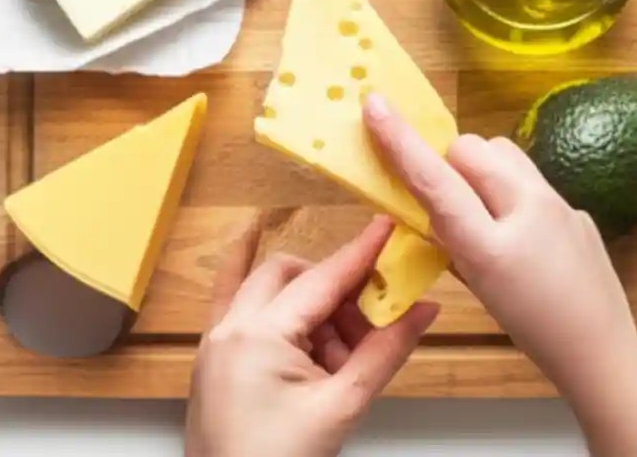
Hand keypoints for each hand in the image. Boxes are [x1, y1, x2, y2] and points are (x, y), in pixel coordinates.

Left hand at [184, 215, 438, 456]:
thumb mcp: (342, 406)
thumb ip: (385, 352)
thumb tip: (423, 311)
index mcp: (259, 336)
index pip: (322, 279)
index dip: (361, 254)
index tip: (387, 230)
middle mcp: (229, 328)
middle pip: (291, 276)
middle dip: (335, 288)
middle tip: (372, 316)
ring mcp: (215, 343)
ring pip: (265, 290)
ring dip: (308, 303)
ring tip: (340, 355)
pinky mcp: (213, 360)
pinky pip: (231, 304)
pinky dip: (257, 288)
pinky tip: (265, 261)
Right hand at [363, 94, 636, 456]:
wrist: (600, 353)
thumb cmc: (532, 333)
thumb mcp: (479, 289)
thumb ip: (451, 239)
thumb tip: (428, 203)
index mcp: (494, 245)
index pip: (437, 180)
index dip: (401, 142)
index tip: (376, 105)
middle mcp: (529, 212)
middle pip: (471, 149)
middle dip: (448, 163)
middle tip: (443, 199)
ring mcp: (559, 204)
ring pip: (503, 153)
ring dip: (480, 168)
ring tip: (479, 209)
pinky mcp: (576, 208)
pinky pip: (530, 178)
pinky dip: (510, 190)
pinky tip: (518, 231)